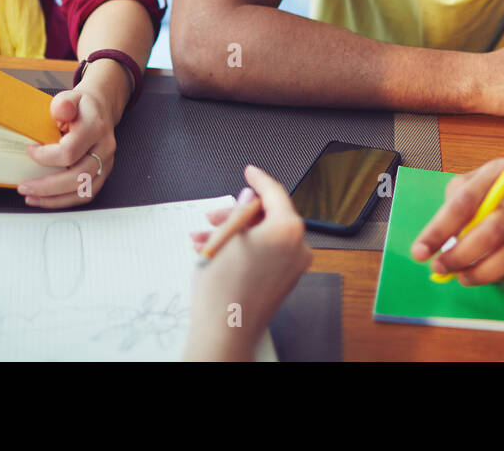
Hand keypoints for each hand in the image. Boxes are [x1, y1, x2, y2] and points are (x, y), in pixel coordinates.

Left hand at [19, 86, 116, 208]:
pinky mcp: (102, 174)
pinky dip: (64, 201)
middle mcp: (104, 148)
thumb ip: (63, 104)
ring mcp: (106, 163)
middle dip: (46, 187)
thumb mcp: (69, 97)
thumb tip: (61, 110)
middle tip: (23, 186)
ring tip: (31, 197)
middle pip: (77, 177)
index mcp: (95, 128)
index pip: (69, 152)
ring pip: (83, 191)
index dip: (45, 156)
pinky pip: (86, 194)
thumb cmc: (80, 106)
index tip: (29, 151)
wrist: (100, 110)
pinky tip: (46, 199)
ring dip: (54, 199)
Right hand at [185, 165, 312, 360]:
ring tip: (205, 240)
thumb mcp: (226, 237)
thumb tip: (249, 199)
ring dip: (234, 234)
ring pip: (263, 236)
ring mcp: (293, 266)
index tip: (251, 172)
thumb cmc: (224, 290)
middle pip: (267, 216)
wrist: (225, 332)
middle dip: (236, 215)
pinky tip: (217, 253)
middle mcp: (298, 247)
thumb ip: (241, 212)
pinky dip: (244, 248)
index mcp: (288, 230)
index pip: (275, 193)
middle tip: (213, 217)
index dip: (258, 179)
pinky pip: (266, 253)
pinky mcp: (284, 281)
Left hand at [411, 157, 503, 284]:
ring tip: (463, 277)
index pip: (464, 203)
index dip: (438, 231)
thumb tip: (437, 247)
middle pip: (491, 232)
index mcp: (499, 173)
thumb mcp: (474, 181)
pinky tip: (489, 275)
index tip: (419, 253)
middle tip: (440, 269)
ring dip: (481, 273)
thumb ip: (454, 208)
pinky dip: (503, 277)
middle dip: (460, 257)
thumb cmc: (501, 187)